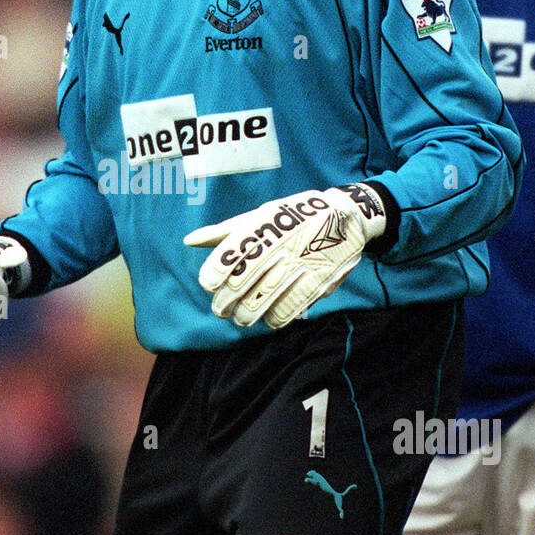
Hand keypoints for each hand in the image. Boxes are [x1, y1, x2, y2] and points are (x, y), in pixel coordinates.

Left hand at [184, 184, 385, 329]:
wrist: (345, 215)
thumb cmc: (293, 217)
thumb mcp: (261, 216)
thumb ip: (225, 233)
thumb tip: (189, 241)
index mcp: (262, 225)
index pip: (228, 255)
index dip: (213, 275)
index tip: (210, 285)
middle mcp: (279, 244)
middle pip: (240, 284)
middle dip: (224, 303)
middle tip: (220, 309)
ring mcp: (300, 263)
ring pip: (260, 302)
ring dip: (245, 315)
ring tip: (241, 317)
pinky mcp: (318, 281)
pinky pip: (287, 310)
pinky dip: (273, 319)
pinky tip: (268, 317)